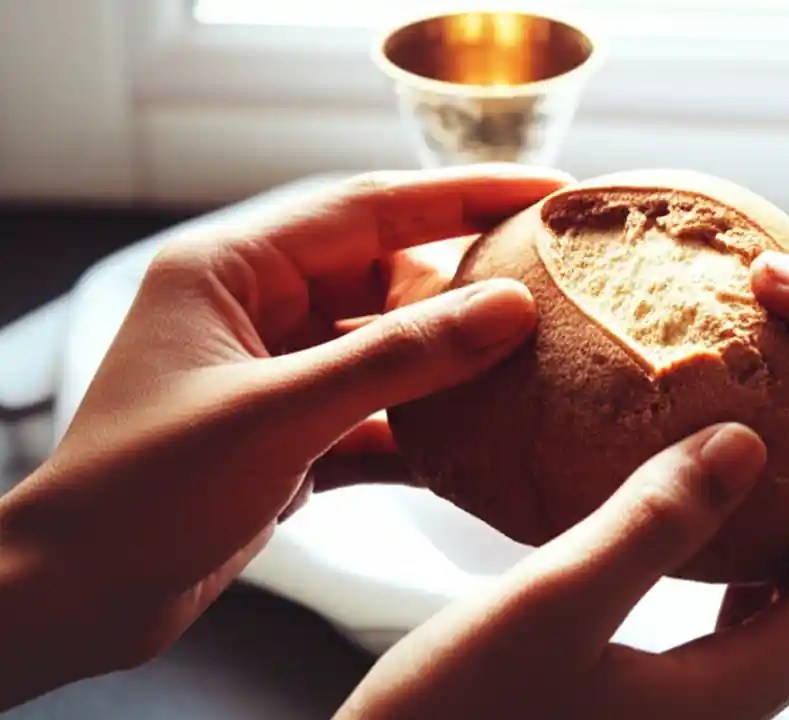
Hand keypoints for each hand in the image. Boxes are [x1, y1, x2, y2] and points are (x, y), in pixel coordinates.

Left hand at [0, 166, 569, 708]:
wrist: (77, 597)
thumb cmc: (142, 492)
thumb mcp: (279, 415)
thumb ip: (397, 359)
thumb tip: (506, 311)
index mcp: (232, 269)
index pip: (368, 207)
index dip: (463, 195)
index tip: (548, 193)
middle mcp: (256, 309)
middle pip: (385, 276)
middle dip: (462, 291)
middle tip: (549, 298)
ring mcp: (276, 372)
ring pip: (387, 347)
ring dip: (448, 365)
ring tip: (530, 367)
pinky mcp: (292, 432)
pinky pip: (377, 411)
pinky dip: (420, 428)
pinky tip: (472, 444)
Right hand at [337, 423, 788, 719]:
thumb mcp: (552, 604)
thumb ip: (652, 525)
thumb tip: (748, 445)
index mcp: (717, 704)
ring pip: (762, 632)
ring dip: (781, 556)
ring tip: (774, 480)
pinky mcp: (630, 716)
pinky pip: (713, 640)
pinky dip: (724, 581)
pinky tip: (686, 540)